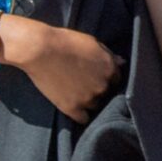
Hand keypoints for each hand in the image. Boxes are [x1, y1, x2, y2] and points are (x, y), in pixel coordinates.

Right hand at [6, 18, 121, 122]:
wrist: (40, 50)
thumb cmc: (64, 42)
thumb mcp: (91, 43)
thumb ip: (108, 54)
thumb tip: (122, 62)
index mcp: (109, 68)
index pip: (116, 80)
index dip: (106, 78)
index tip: (96, 77)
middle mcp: (102, 85)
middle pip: (106, 93)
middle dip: (97, 89)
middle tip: (84, 84)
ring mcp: (88, 98)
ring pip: (95, 106)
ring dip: (88, 101)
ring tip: (75, 93)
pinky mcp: (72, 108)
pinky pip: (83, 119)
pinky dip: (80, 115)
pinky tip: (75, 109)